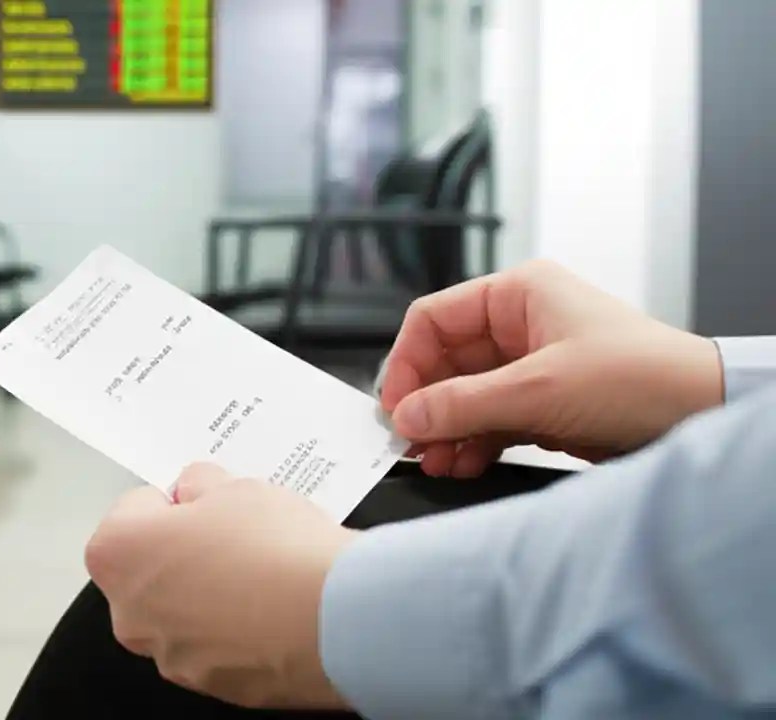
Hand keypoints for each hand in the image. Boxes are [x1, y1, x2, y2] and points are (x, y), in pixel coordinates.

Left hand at [85, 464, 351, 710]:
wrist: (336, 618)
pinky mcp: (211, 685)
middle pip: (149, 568)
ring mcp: (168, 656)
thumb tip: (195, 491)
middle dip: (182, 552)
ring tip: (260, 577)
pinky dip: (234, 632)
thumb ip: (199, 486)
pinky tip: (272, 612)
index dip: (175, 502)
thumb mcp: (234, 487)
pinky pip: (213, 647)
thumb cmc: (276, 548)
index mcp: (118, 554)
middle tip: (235, 538)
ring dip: (205, 595)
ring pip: (179, 612)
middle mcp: (129, 613)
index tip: (207, 505)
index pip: (133, 510)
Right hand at [382, 260, 723, 477]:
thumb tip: (407, 416)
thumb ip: (462, 404)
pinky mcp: (543, 406)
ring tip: (436, 460)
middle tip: (410, 442)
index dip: (406, 362)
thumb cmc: (643, 378)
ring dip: (445, 430)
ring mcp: (531, 368)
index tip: (395, 406)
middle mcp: (521, 326)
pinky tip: (462, 463)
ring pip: (464, 397)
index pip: (434, 320)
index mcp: (518, 294)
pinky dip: (470, 443)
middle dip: (426, 405)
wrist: (703, 415)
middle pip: (444, 363)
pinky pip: (488, 422)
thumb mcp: (538, 389)